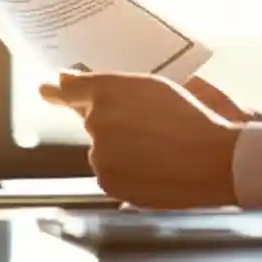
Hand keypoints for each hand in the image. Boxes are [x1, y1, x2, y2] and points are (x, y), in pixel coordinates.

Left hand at [39, 72, 240, 208]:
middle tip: (148, 126)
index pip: (72, 88)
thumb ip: (108, 84)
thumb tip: (67, 80)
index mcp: (109, 90)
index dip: (58, 89)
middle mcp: (97, 121)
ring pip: (103, 148)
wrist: (214, 160)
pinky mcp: (107, 181)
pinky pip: (111, 172)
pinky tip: (155, 166)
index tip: (47, 90)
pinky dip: (127, 170)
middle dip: (112, 122)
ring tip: (160, 148)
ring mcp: (100, 154)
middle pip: (92, 119)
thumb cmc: (193, 118)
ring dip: (121, 148)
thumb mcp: (155, 87)